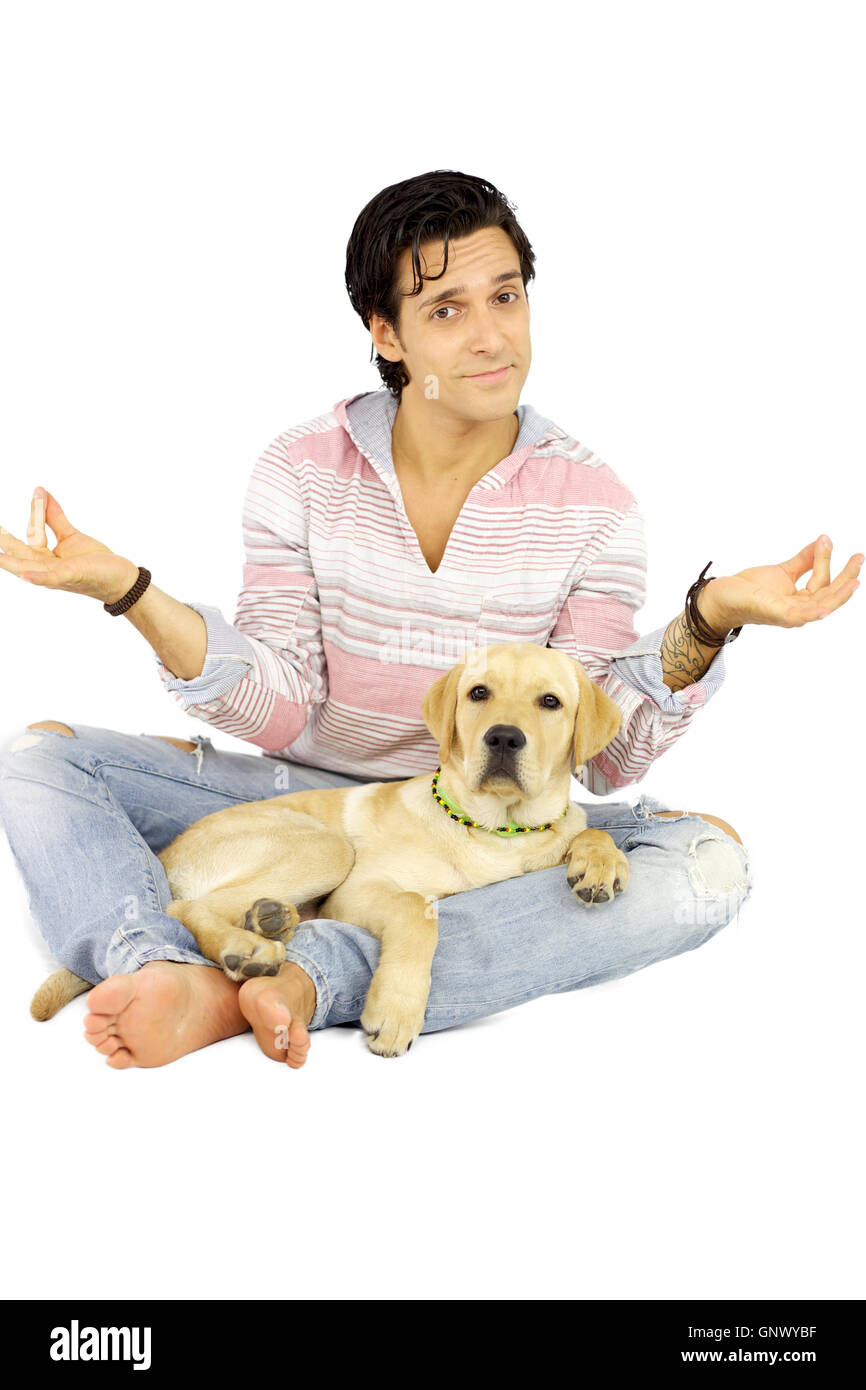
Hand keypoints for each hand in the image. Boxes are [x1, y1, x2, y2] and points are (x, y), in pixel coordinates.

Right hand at [0, 487, 139, 604]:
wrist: (120, 579)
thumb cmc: (95, 562)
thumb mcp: (71, 536)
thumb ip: (54, 517)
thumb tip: (41, 491)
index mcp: (44, 557)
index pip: (32, 531)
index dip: (34, 511)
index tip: (38, 492)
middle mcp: (45, 566)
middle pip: (17, 551)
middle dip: (2, 541)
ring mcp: (56, 573)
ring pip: (27, 566)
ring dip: (8, 561)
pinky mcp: (71, 577)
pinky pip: (52, 578)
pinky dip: (37, 578)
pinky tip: (24, 576)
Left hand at [700, 536, 862, 632]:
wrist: (721, 597)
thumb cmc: (750, 589)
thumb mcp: (782, 571)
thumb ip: (803, 561)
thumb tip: (822, 542)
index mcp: (801, 601)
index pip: (823, 582)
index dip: (827, 561)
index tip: (827, 539)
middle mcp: (798, 610)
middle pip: (829, 595)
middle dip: (846, 577)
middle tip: (859, 557)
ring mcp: (788, 614)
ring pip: (821, 605)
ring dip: (839, 594)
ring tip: (854, 580)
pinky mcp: (775, 615)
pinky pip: (798, 616)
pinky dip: (813, 613)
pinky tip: (825, 609)